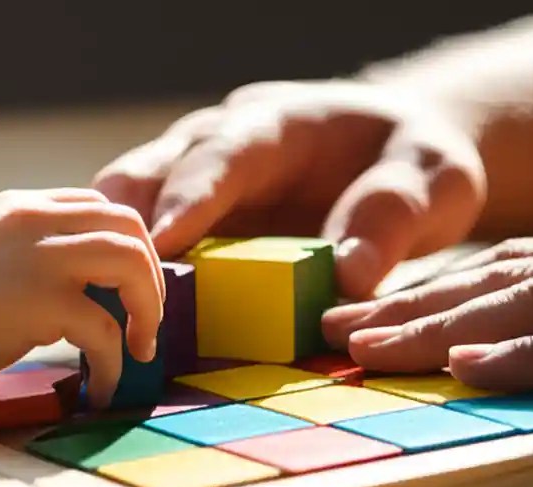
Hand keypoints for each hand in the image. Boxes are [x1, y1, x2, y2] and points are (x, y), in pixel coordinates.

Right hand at [0, 188, 163, 406]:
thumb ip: (28, 253)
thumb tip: (79, 288)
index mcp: (21, 207)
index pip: (98, 206)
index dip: (125, 246)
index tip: (126, 288)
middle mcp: (36, 220)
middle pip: (129, 226)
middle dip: (149, 276)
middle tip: (144, 321)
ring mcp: (42, 257)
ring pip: (132, 263)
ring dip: (148, 310)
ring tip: (140, 347)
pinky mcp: (45, 301)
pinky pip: (106, 331)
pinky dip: (113, 364)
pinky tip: (101, 388)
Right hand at [92, 80, 485, 298]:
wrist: (399, 162)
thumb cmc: (415, 165)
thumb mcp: (433, 181)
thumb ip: (394, 218)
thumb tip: (348, 277)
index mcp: (275, 124)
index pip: (223, 153)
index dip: (191, 194)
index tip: (164, 238)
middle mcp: (220, 144)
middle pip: (152, 170)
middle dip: (125, 220)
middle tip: (102, 272)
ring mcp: (196, 182)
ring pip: (132, 204)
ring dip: (113, 252)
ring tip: (98, 305)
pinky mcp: (191, 221)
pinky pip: (144, 242)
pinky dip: (126, 273)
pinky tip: (114, 316)